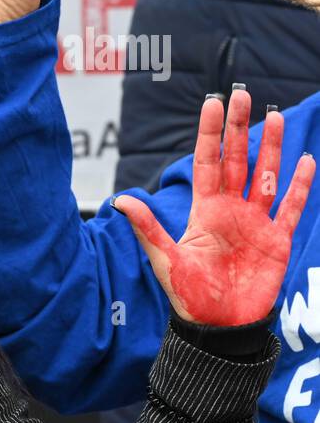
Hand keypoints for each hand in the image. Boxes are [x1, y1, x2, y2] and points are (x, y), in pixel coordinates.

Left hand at [114, 89, 314, 325]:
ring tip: (274, 117)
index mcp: (204, 211)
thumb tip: (121, 200)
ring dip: (272, 149)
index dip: (210, 134)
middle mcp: (231, 210)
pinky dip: (300, 186)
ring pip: (267, 177)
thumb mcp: (166, 260)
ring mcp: (257, 223)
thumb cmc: (189, 296)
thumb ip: (148, 228)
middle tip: (243, 95)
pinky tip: (306, 161)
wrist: (219, 326)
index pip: (207, 162)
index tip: (214, 103)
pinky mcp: (278, 240)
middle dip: (240, 129)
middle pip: (238, 161)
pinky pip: (292, 208)